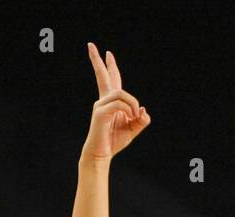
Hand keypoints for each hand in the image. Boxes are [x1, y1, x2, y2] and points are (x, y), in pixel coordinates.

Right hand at [82, 43, 149, 160]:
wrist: (101, 154)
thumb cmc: (114, 141)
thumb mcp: (133, 129)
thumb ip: (141, 119)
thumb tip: (143, 110)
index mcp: (110, 102)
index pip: (111, 80)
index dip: (111, 67)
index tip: (107, 54)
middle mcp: (104, 100)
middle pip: (102, 76)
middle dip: (98, 60)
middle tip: (91, 45)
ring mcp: (100, 106)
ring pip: (121, 93)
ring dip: (132, 103)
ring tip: (133, 117)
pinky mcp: (100, 113)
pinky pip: (119, 104)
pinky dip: (128, 109)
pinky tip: (129, 118)